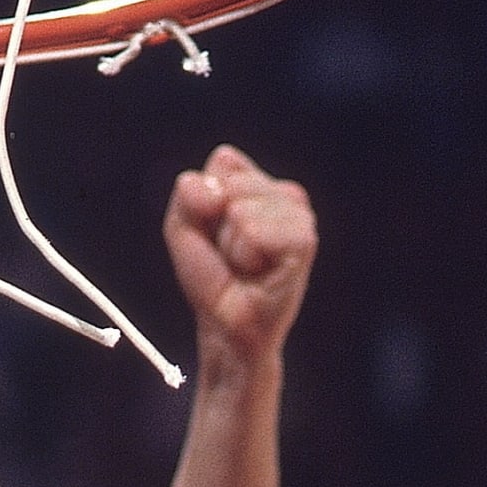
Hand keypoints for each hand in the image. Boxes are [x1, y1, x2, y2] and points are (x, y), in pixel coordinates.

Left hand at [163, 145, 316, 366]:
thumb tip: (217, 191)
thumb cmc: (213, 278)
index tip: (216, 233)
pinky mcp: (304, 242)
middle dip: (219, 222)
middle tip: (232, 255)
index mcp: (261, 184)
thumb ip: (188, 194)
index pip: (225, 161)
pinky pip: (257, 231)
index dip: (207, 198)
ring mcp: (299, 217)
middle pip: (234, 182)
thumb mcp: (183, 227)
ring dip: (233, 243)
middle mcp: (285, 195)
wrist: (227, 325)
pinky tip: (259, 272)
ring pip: (244, 207)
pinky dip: (247, 254)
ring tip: (246, 266)